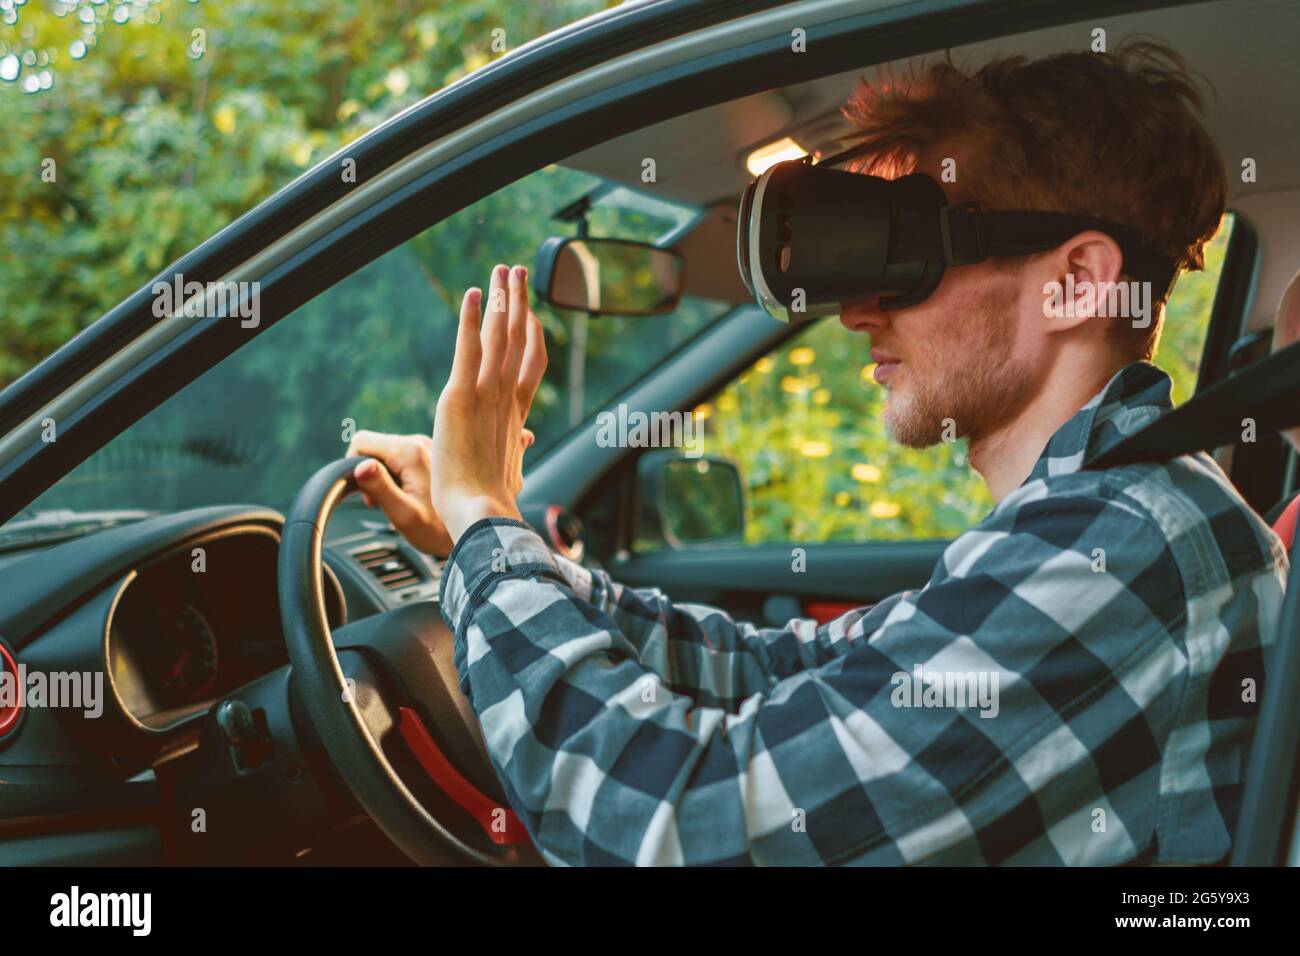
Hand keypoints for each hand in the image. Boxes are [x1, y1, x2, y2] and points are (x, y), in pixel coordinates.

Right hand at [346, 431, 453, 555]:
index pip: (362, 441)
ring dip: (383, 475)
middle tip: (382, 502)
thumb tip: (359, 467)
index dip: (354, 466)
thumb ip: (381, 489)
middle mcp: (420, 442)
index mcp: (410, 452)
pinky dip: (397, 474)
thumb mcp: (405, 515)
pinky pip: (401, 456)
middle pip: (374, 445)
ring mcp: (427, 446)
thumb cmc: (439, 530)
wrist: (474, 531)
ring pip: (386, 452)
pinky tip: (410, 494)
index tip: (366, 494)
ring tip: (400, 500)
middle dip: (369, 472)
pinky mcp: (431, 454)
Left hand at [431, 263, 546, 543]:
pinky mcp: (460, 397)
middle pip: (518, 339)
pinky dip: (470, 319)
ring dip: (502, 299)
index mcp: (516, 415)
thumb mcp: (508, 469)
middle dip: (519, 302)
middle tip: (518, 271)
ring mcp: (486, 395)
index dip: (533, 334)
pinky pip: (467, 350)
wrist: (481, 514)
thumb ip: (516, 447)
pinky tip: (473, 293)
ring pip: (498, 336)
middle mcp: (506, 398)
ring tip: (502, 269)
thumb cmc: (490, 503)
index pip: (531, 365)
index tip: (532, 312)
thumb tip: (526, 438)